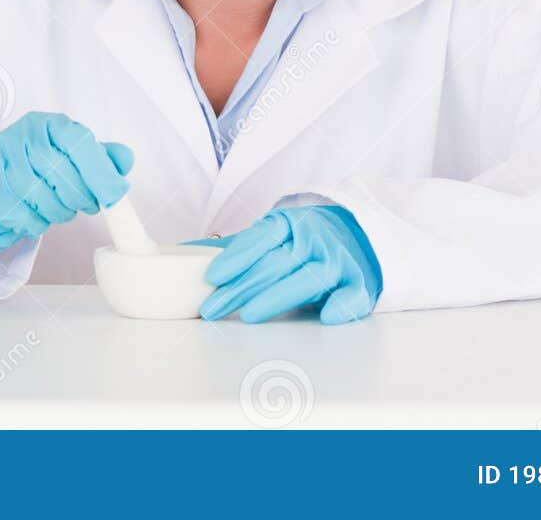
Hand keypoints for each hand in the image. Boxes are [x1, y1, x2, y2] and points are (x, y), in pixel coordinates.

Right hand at [0, 111, 133, 254]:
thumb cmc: (32, 165)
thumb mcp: (66, 153)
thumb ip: (98, 156)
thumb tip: (125, 158)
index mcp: (47, 124)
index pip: (79, 142)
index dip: (100, 171)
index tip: (115, 194)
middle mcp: (22, 138)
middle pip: (63, 174)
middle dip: (82, 197)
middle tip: (88, 204)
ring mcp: (1, 164)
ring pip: (45, 198)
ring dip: (61, 211)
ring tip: (59, 207)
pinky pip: (27, 217)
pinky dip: (38, 223)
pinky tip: (36, 213)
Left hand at [200, 205, 381, 324]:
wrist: (358, 238)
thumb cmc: (304, 242)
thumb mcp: (272, 237)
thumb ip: (234, 248)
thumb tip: (182, 253)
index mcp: (289, 223)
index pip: (260, 237)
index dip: (236, 256)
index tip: (211, 275)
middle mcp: (314, 238)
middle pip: (275, 263)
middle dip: (242, 287)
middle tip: (212, 308)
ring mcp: (338, 260)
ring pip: (309, 278)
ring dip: (280, 295)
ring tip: (251, 314)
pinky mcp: (358, 283)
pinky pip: (353, 293)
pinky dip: (343, 304)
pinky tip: (327, 316)